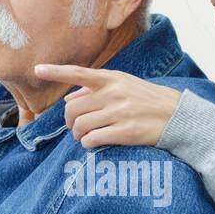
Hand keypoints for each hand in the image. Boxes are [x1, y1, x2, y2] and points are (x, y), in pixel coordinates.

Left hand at [34, 63, 181, 148]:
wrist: (177, 116)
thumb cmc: (147, 100)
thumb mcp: (125, 86)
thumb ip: (97, 89)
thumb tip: (69, 99)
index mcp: (112, 79)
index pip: (79, 73)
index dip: (56, 72)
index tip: (37, 69)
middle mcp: (114, 93)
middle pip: (73, 109)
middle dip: (69, 121)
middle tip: (75, 127)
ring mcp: (120, 112)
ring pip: (80, 126)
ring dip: (77, 135)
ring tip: (84, 136)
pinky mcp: (126, 132)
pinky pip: (93, 139)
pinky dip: (88, 143)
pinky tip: (93, 143)